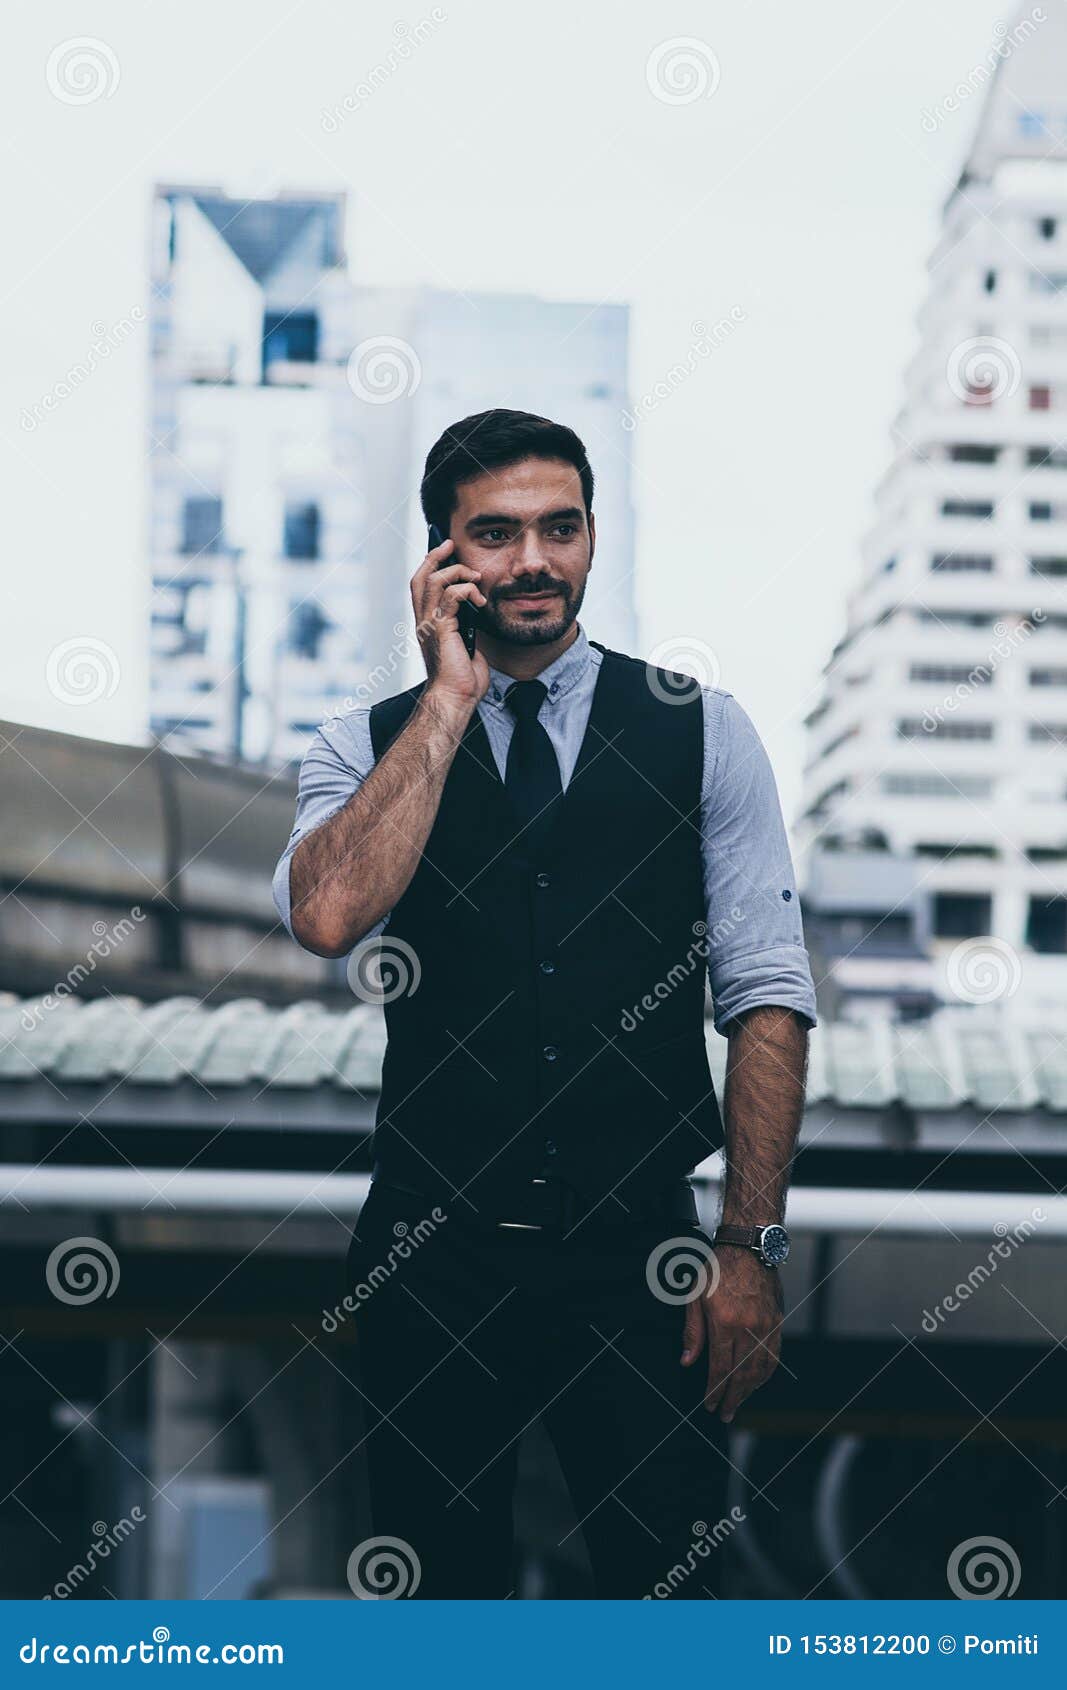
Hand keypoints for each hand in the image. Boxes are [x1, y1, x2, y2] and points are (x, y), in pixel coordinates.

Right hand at [411, 535, 489, 708]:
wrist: (455, 699)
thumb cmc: (462, 681)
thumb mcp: (467, 647)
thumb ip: (468, 630)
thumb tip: (477, 619)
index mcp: (427, 624)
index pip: (420, 586)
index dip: (429, 565)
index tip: (445, 551)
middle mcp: (423, 622)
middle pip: (420, 577)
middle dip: (435, 556)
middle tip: (451, 544)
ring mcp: (429, 625)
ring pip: (434, 582)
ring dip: (457, 573)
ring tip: (475, 578)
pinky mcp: (440, 630)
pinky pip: (450, 597)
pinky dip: (466, 591)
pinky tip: (479, 600)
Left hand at [681, 1246, 783, 1420]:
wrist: (750, 1247)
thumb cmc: (719, 1268)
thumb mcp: (695, 1295)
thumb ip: (692, 1331)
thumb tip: (688, 1361)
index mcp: (725, 1322)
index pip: (720, 1368)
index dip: (714, 1390)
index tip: (709, 1404)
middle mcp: (749, 1328)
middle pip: (741, 1375)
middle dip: (732, 1398)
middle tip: (724, 1415)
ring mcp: (767, 1327)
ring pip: (760, 1370)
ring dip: (749, 1391)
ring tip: (738, 1403)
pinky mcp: (777, 1323)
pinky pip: (773, 1357)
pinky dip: (765, 1375)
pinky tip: (756, 1382)